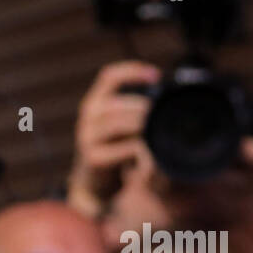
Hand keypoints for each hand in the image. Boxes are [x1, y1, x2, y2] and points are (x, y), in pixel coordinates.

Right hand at [67, 60, 160, 217]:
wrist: (93, 181)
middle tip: (160, 117)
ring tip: (154, 133)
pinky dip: (141, 149)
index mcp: (94, 102)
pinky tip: (148, 153)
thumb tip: (164, 95)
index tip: (157, 76)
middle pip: (119, 103)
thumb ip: (133, 107)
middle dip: (144, 108)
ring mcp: (87, 137)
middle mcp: (88, 117)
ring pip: (121, 123)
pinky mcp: (94, 158)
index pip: (109, 76)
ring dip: (143, 127)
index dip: (132, 71)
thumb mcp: (120, 123)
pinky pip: (126, 147)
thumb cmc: (114, 147)